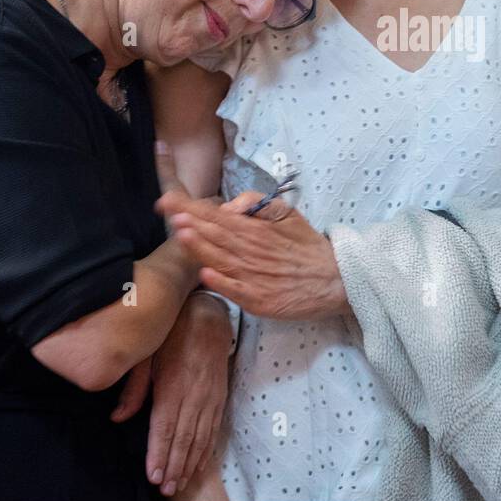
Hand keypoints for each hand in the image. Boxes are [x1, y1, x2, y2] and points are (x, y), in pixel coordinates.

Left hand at [111, 291, 231, 495]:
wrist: (208, 316)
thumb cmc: (172, 333)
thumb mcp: (147, 354)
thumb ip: (133, 387)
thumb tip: (117, 417)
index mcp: (172, 385)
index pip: (164, 427)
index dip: (159, 453)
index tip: (153, 475)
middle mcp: (193, 395)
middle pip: (183, 438)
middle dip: (174, 466)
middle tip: (167, 489)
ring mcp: (209, 398)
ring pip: (200, 437)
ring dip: (189, 463)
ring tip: (180, 483)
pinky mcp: (219, 397)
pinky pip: (213, 429)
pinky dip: (205, 450)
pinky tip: (198, 463)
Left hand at [156, 189, 348, 319]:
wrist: (334, 279)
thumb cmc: (305, 247)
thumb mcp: (287, 214)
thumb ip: (258, 204)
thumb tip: (229, 205)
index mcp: (257, 229)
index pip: (218, 216)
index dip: (192, 208)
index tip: (168, 200)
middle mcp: (253, 251)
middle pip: (216, 234)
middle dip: (189, 221)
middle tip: (166, 210)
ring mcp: (255, 277)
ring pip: (223, 259)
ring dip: (201, 246)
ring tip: (180, 233)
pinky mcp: (260, 300)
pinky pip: (238, 290)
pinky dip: (222, 282)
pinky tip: (205, 275)